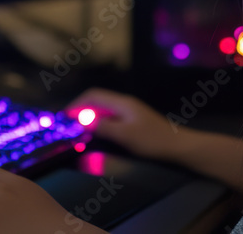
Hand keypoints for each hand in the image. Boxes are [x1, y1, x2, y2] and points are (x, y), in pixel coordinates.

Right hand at [67, 88, 183, 161]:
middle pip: (97, 100)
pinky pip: (110, 117)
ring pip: (103, 109)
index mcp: (122, 103)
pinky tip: (97, 133)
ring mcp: (130, 111)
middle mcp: (124, 103)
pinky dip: (99, 122)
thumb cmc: (152, 140)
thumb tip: (81, 120)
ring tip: (78, 129)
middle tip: (68, 124)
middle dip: (81, 109)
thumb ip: (103, 127)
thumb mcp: (125, 135)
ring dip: (90, 116)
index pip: (93, 95)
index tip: (65, 117)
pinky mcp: (133, 121)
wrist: (177, 146)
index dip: (77, 104)